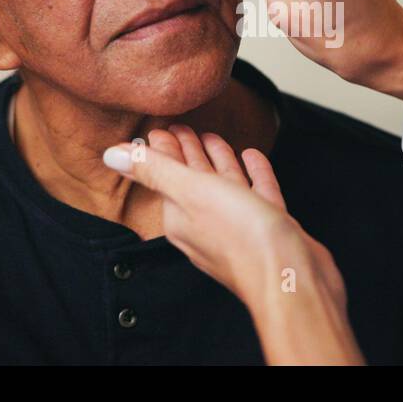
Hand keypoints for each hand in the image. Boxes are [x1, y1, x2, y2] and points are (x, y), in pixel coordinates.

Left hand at [103, 125, 362, 364]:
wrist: (292, 276)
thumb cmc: (242, 237)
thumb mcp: (192, 192)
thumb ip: (155, 171)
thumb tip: (111, 153)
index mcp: (183, 218)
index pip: (165, 178)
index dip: (162, 152)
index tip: (160, 127)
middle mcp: (208, 224)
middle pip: (193, 181)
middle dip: (187, 153)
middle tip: (182, 125)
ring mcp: (240, 227)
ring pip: (225, 186)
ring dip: (218, 161)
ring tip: (213, 136)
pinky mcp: (268, 227)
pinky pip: (256, 193)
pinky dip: (253, 173)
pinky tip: (253, 155)